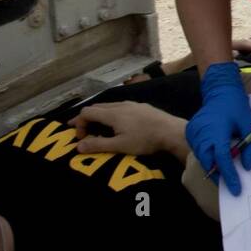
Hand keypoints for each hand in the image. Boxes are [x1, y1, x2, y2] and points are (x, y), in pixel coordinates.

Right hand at [68, 102, 183, 157]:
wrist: (172, 132)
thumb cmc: (145, 140)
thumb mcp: (120, 146)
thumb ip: (98, 144)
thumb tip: (78, 146)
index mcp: (112, 113)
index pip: (87, 112)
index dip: (79, 124)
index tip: (80, 138)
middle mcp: (121, 105)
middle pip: (97, 107)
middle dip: (87, 118)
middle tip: (82, 130)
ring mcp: (133, 104)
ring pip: (110, 106)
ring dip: (100, 115)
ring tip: (98, 127)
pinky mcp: (143, 107)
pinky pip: (121, 107)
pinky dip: (112, 114)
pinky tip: (118, 123)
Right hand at [184, 62, 250, 195]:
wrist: (219, 89)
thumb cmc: (236, 106)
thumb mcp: (249, 124)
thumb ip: (249, 146)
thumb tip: (247, 167)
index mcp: (217, 130)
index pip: (222, 159)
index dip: (229, 176)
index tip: (236, 189)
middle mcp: (202, 133)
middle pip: (208, 162)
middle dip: (219, 176)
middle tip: (230, 186)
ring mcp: (194, 132)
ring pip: (202, 158)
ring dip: (212, 167)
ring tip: (224, 176)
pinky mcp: (190, 132)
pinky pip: (198, 150)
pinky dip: (207, 158)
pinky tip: (216, 161)